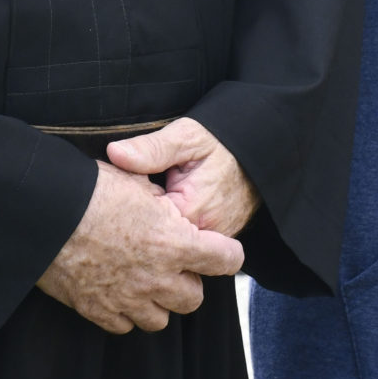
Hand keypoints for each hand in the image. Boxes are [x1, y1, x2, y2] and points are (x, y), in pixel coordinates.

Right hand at [36, 161, 243, 333]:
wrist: (43, 214)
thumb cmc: (88, 190)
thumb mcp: (134, 181)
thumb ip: (161, 202)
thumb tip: (167, 208)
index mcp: (173, 241)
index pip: (226, 260)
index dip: (227, 253)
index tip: (220, 250)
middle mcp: (157, 277)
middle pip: (194, 298)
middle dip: (188, 281)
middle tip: (172, 263)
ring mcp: (128, 299)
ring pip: (161, 319)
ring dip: (158, 301)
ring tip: (143, 279)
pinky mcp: (99, 311)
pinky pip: (126, 325)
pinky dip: (126, 312)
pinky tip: (117, 289)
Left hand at [107, 117, 258, 235]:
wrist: (261, 147)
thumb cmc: (222, 141)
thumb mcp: (185, 137)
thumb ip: (151, 149)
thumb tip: (116, 154)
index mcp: (192, 210)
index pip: (147, 224)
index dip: (131, 208)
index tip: (124, 192)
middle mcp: (206, 232)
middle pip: (161, 238)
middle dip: (144, 221)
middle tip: (136, 196)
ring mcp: (216, 237)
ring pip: (177, 241)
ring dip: (162, 226)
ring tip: (155, 199)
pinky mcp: (221, 236)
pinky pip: (192, 239)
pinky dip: (179, 226)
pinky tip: (170, 208)